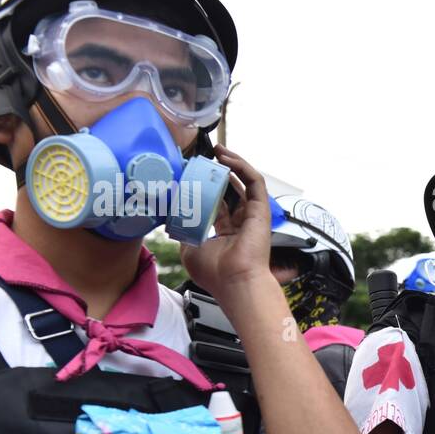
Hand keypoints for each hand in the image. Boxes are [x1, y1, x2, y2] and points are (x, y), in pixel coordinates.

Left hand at [179, 146, 274, 302]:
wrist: (234, 282)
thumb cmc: (216, 274)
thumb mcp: (189, 250)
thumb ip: (185, 233)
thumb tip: (173, 222)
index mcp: (226, 232)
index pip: (218, 204)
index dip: (206, 188)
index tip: (192, 175)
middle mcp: (240, 223)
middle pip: (231, 190)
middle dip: (219, 172)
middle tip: (204, 159)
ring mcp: (252, 216)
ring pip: (245, 182)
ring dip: (233, 164)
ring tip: (217, 151)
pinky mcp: (261, 210)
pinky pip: (254, 182)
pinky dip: (242, 167)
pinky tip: (227, 158)